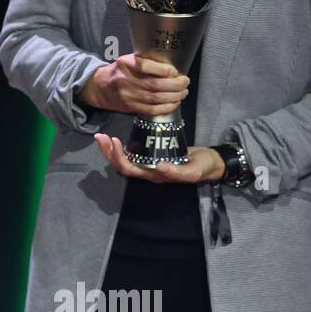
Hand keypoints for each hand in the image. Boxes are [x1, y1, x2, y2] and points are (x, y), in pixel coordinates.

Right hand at [80, 53, 189, 115]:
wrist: (101, 87)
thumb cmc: (120, 71)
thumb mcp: (128, 60)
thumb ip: (145, 61)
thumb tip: (171, 68)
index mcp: (125, 64)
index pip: (145, 67)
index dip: (163, 70)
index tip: (175, 71)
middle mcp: (125, 80)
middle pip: (154, 85)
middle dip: (175, 85)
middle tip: (185, 82)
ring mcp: (127, 95)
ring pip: (155, 98)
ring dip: (174, 96)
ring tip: (183, 92)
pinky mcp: (130, 107)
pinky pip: (151, 110)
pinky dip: (166, 107)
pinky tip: (174, 103)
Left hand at [94, 135, 224, 183]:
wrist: (210, 163)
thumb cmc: (202, 167)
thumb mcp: (193, 171)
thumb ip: (177, 172)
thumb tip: (159, 167)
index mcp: (154, 176)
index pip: (129, 169)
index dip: (118, 157)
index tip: (114, 140)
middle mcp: (147, 171)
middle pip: (121, 165)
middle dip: (108, 152)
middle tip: (100, 136)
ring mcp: (148, 164)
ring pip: (123, 159)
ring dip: (111, 149)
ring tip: (102, 136)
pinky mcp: (151, 155)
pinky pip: (131, 153)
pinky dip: (121, 146)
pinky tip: (116, 137)